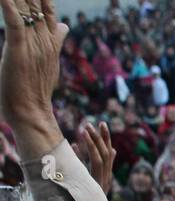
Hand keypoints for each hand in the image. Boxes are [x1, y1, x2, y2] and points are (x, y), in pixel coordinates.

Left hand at [0, 0, 68, 157]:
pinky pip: (14, 22)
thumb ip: (55, 42)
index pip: (46, 11)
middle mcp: (44, 41)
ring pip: (26, 9)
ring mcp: (33, 45)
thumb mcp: (48, 63)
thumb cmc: (34, 92)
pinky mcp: (18, 50)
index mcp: (51, 43)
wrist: (32, 114)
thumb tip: (64, 26)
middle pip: (37, 5)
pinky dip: (8, 7)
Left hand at [77, 121, 115, 193]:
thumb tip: (112, 149)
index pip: (108, 154)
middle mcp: (105, 179)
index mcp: (106, 176)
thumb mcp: (96, 181)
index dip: (105, 139)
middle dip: (101, 138)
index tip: (102, 125)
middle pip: (105, 155)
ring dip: (93, 143)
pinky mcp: (93, 188)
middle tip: (95, 123)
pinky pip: (89, 169)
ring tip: (86, 129)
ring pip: (100, 159)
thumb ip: (103, 165)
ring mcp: (99, 184)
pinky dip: (83, 156)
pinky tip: (76, 145)